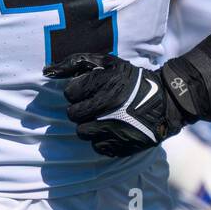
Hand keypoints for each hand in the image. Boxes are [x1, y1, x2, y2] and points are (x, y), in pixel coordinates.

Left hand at [43, 53, 187, 156]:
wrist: (164, 102)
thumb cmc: (131, 79)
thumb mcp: (106, 62)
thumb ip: (74, 63)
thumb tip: (46, 71)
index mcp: (102, 84)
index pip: (69, 93)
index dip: (77, 91)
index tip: (88, 90)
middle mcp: (106, 107)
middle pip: (72, 115)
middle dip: (81, 109)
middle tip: (95, 105)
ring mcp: (112, 128)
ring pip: (82, 132)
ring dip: (89, 125)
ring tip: (103, 117)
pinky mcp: (119, 146)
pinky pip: (97, 146)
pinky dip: (102, 139)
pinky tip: (112, 129)